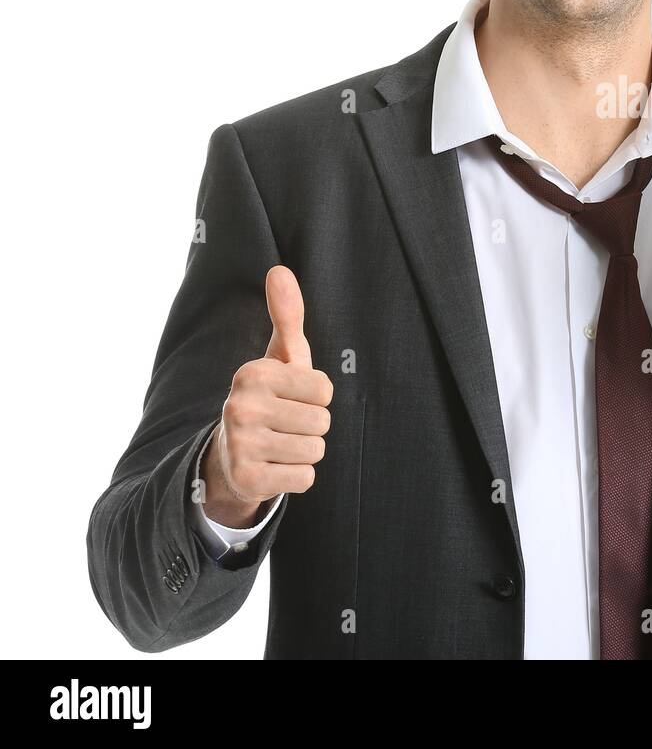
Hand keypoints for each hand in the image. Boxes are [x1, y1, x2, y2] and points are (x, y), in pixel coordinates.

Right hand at [198, 266, 333, 526]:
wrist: (229, 456)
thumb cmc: (269, 398)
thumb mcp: (280, 357)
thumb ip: (287, 315)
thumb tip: (280, 269)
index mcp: (252, 373)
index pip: (324, 389)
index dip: (315, 396)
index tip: (291, 398)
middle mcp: (239, 407)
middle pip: (322, 422)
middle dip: (312, 426)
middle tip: (284, 425)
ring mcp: (240, 445)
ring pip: (316, 451)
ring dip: (304, 452)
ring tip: (279, 445)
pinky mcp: (246, 480)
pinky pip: (305, 479)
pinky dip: (296, 477)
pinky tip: (273, 468)